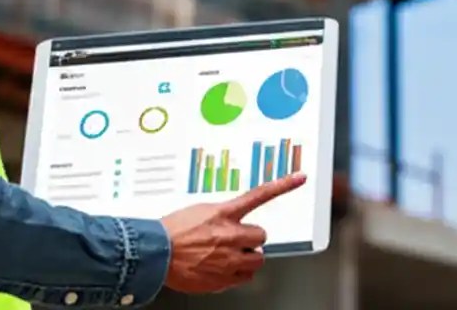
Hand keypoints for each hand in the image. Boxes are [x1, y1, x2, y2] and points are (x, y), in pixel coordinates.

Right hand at [160, 173, 306, 293]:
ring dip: (247, 257)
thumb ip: (219, 216)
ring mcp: (229, 258)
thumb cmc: (171, 232)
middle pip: (261, 235)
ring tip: (228, 256)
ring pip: (257, 259)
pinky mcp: (224, 278)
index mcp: (224, 213)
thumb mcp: (198, 212)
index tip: (300, 177)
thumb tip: (229, 222)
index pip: (259, 195)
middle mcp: (230, 234)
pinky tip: (223, 270)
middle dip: (251, 239)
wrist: (156, 253)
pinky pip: (244, 278)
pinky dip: (237, 275)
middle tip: (234, 241)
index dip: (283, 185)